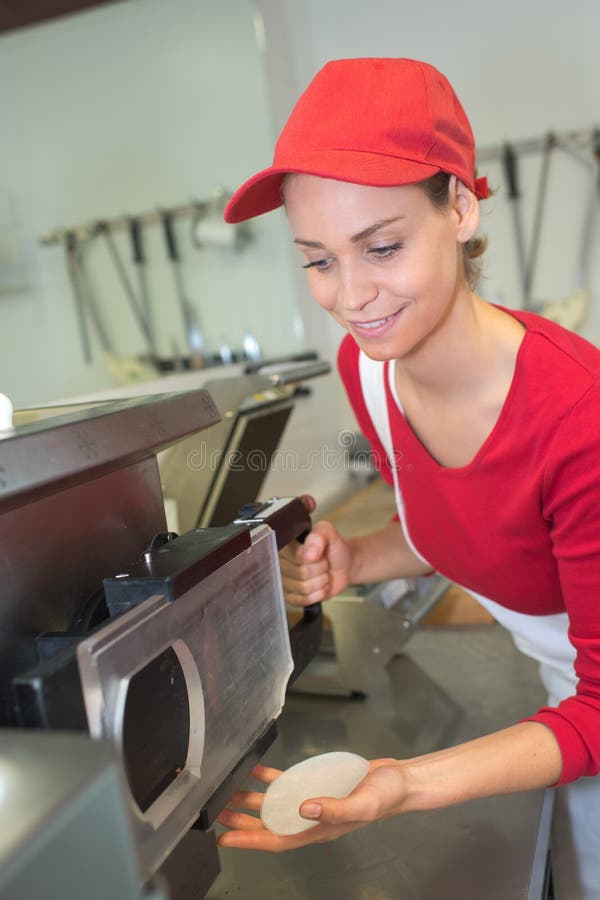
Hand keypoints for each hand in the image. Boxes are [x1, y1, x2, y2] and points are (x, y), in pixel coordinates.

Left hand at [216, 759, 405, 852]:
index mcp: (319, 829)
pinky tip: (256, 771)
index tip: (226, 839)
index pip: (277, 839)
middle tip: (218, 814)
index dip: (250, 840)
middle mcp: (311, 818)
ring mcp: (313, 801)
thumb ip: (334, 808)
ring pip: (275, 804)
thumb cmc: (384, 795)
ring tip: (229, 793)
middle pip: (270, 824)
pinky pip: (288, 783)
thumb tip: (303, 808)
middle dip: (243, 821)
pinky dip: (271, 778)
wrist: (399, 780)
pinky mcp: (317, 783)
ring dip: (252, 801)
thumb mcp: (362, 803)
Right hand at [279, 495, 352, 605]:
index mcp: (286, 546)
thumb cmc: (333, 548)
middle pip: (301, 574)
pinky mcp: (292, 597)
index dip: (315, 557)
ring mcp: (285, 581)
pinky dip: (318, 594)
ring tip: (322, 574)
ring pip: (304, 588)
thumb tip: (309, 554)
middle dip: (320, 569)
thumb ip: (319, 535)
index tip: (320, 553)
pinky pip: (304, 600)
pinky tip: (320, 586)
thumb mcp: (328, 532)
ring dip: (321, 582)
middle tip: (323, 563)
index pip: (298, 557)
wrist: (343, 564)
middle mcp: (282, 564)